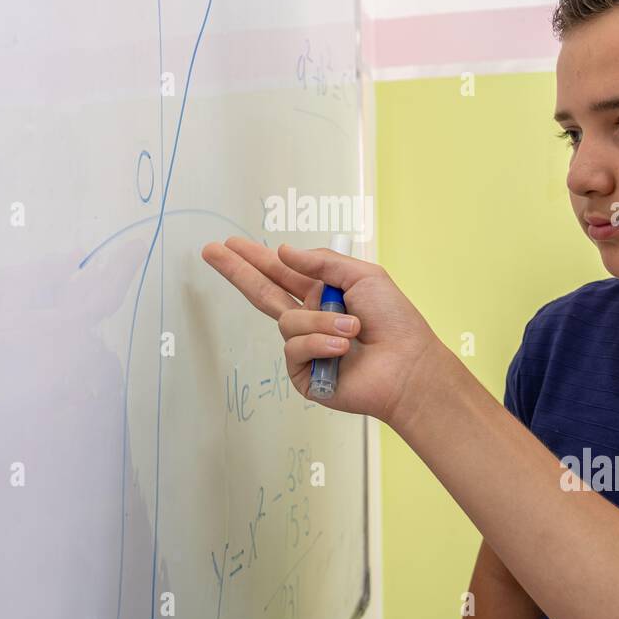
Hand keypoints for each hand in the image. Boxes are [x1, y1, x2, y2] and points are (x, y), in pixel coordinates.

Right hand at [200, 237, 448, 427]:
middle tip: (211, 250)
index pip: (281, 273)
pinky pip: (294, 348)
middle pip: (262, 292)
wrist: (407, 365)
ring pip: (287, 322)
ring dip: (321, 320)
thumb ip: (322, 263)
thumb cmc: (393, 321)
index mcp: (322, 294)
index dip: (256, 258)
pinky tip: (342, 347)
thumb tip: (283, 252)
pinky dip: (320, 342)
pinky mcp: (302, 374)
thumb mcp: (363, 276)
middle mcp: (309, 319)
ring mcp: (304, 347)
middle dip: (237, 271)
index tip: (231, 245)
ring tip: (353, 327)